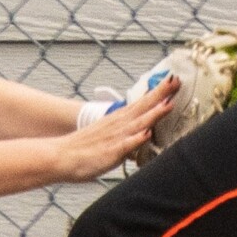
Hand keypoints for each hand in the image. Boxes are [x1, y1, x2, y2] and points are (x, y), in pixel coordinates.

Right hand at [55, 76, 177, 179]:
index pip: (142, 102)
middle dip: (161, 93)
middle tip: (176, 81)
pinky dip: (136, 139)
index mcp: (119, 119)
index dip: (158, 91)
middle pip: (143, 106)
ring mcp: (115, 137)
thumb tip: (142, 131)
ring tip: (168, 103)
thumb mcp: (108, 134)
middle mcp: (119, 124)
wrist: (60, 156)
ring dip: (154, 113)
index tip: (173, 80)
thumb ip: (126, 132)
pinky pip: (126, 145)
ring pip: (138, 123)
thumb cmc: (83, 148)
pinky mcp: (110, 152)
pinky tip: (146, 133)